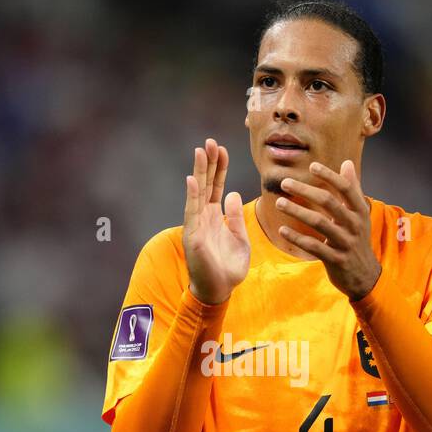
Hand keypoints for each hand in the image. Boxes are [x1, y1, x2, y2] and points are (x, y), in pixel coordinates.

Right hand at [183, 138, 249, 304]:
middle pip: (206, 184)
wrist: (219, 290)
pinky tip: (193, 179)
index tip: (223, 149)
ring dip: (200, 172)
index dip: (220, 168)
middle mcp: (203, 217)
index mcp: (215, 217)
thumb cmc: (228, 268)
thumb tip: (234, 194)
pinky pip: (192, 212)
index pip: (217, 187)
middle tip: (211, 141)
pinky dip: (192, 196)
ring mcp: (196, 225)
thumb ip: (236, 217)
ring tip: (201, 151)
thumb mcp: (240, 238)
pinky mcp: (193, 236)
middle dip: (209, 163)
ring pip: (198, 193)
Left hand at [275, 159, 380, 300]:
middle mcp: (354, 225)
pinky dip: (297, 238)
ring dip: (297, 211)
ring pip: (319, 222)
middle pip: (328, 202)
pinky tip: (282, 230)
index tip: (312, 166)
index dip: (329, 175)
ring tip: (279, 203)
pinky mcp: (335, 259)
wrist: (365, 276)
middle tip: (285, 182)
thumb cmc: (358, 240)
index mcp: (360, 211)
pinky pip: (313, 246)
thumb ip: (352, 189)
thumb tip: (346, 163)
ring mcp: (345, 243)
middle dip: (305, 190)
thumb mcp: (359, 215)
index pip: (345, 188)